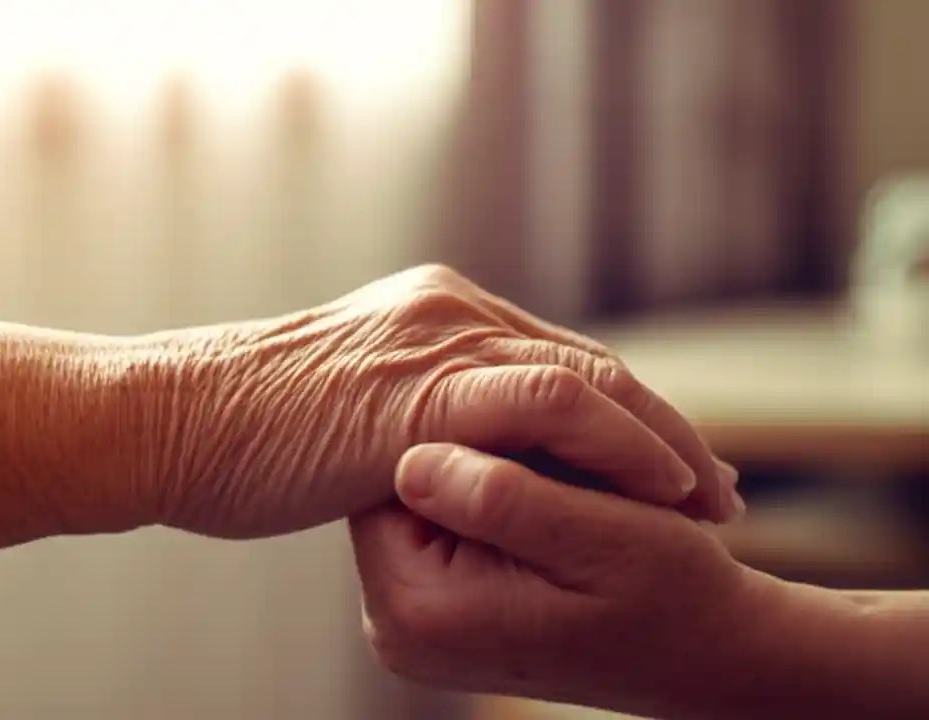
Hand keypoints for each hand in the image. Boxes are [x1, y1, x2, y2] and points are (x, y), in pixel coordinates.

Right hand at [128, 264, 737, 537]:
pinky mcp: (425, 394)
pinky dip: (623, 445)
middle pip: (591, 363)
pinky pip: (554, 408)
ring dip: (665, 442)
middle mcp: (449, 311)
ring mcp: (439, 345)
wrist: (173, 421)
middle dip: (664, 429)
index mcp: (432, 312)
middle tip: (716, 486)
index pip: (554, 358)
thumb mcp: (342, 410)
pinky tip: (666, 488)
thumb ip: (403, 414)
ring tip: (711, 500)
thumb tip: (435, 458)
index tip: (665, 468)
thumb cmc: (242, 431)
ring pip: (591, 378)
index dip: (622, 416)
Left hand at [349, 443, 764, 717]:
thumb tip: (407, 459)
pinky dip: (498, 495)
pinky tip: (556, 497)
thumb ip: (502, 499)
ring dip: (492, 469)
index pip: (387, 475)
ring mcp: (412, 620)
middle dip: (474, 451)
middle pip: (401, 486)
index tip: (530, 426)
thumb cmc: (672, 597)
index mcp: (420, 609)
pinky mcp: (436, 606)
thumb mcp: (600, 539)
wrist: (708, 653)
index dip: (457, 431)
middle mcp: (395, 624)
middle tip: (555, 442)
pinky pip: (447, 521)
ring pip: (428, 496)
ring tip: (567, 477)